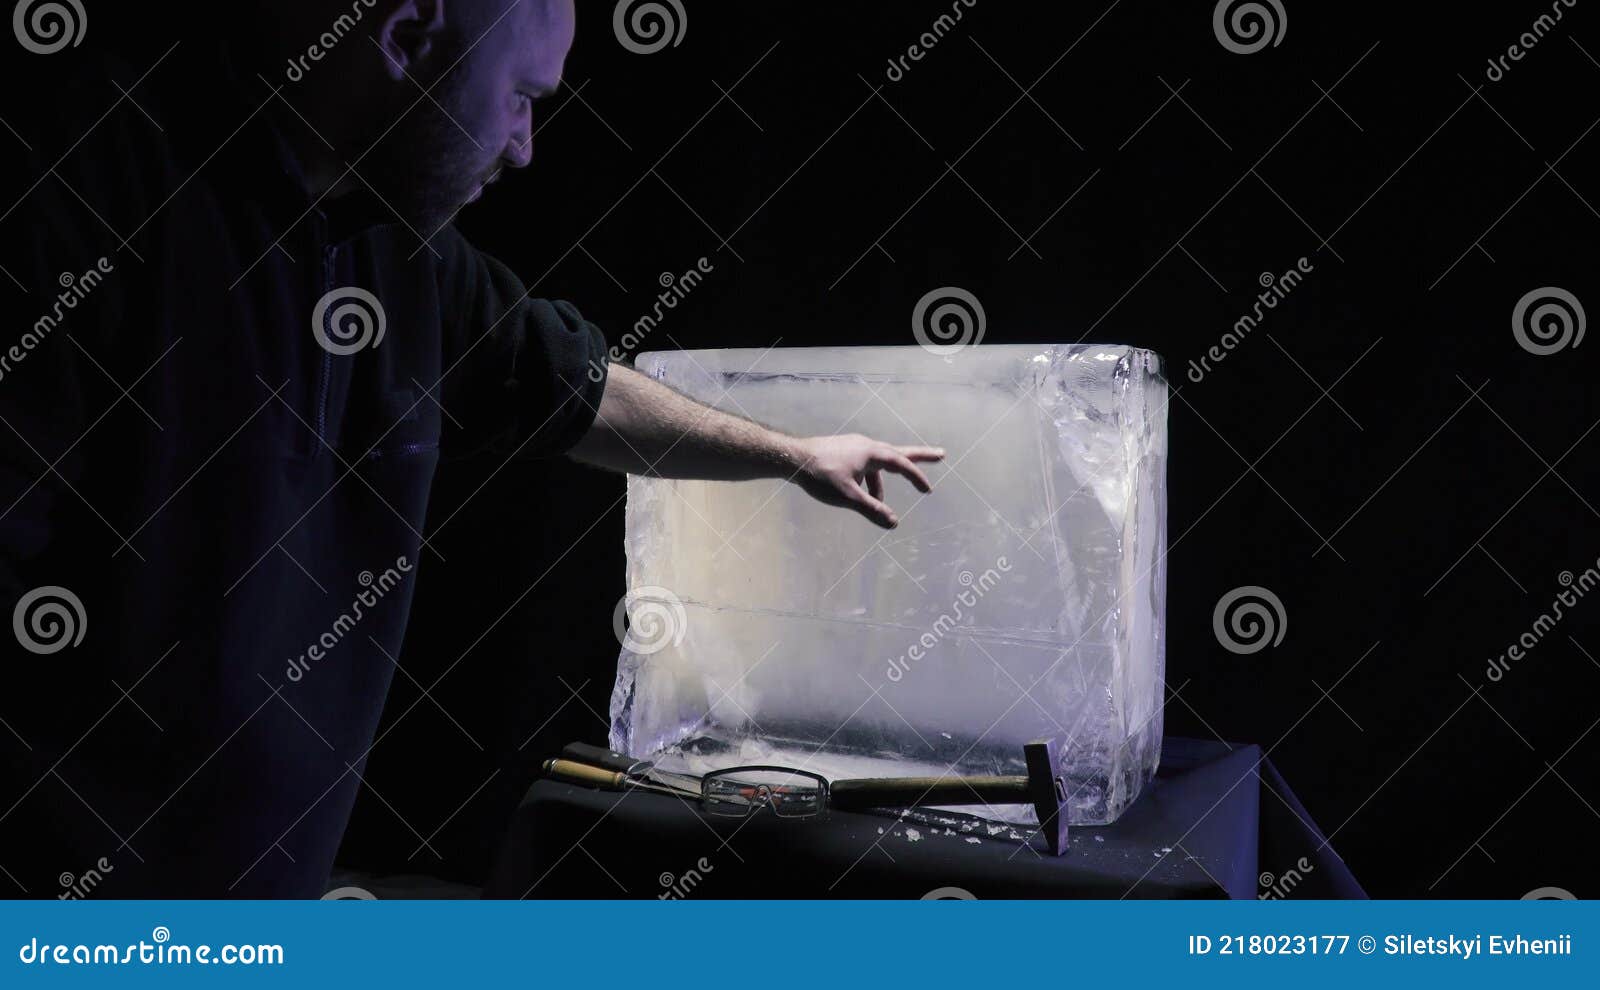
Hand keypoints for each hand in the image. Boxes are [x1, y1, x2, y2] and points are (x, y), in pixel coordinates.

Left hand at [788, 434, 944, 527]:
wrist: (792, 457)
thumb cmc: (820, 476)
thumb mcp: (848, 497)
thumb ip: (872, 509)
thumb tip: (894, 523)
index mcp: (871, 452)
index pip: (901, 464)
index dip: (916, 477)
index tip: (927, 491)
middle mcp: (866, 445)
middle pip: (899, 452)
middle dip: (920, 457)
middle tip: (942, 455)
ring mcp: (855, 446)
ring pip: (879, 462)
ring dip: (883, 481)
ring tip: (880, 502)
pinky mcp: (844, 450)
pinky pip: (865, 464)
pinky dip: (869, 479)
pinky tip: (861, 493)